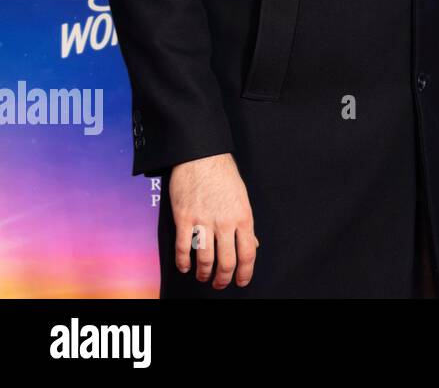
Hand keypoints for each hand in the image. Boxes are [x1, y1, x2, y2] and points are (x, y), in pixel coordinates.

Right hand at [168, 152, 257, 288]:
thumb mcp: (242, 198)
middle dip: (223, 278)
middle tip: (220, 284)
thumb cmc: (223, 175)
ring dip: (204, 273)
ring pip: (205, 259)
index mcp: (243, 217)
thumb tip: (253, 243)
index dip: (245, 272)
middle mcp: (225, 222)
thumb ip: (245, 223)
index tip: (241, 281)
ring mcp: (204, 221)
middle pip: (227, 261)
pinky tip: (185, 267)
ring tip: (203, 277)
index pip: (248, 253)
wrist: (201, 156)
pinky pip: (183, 248)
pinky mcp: (184, 218)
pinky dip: (183, 262)